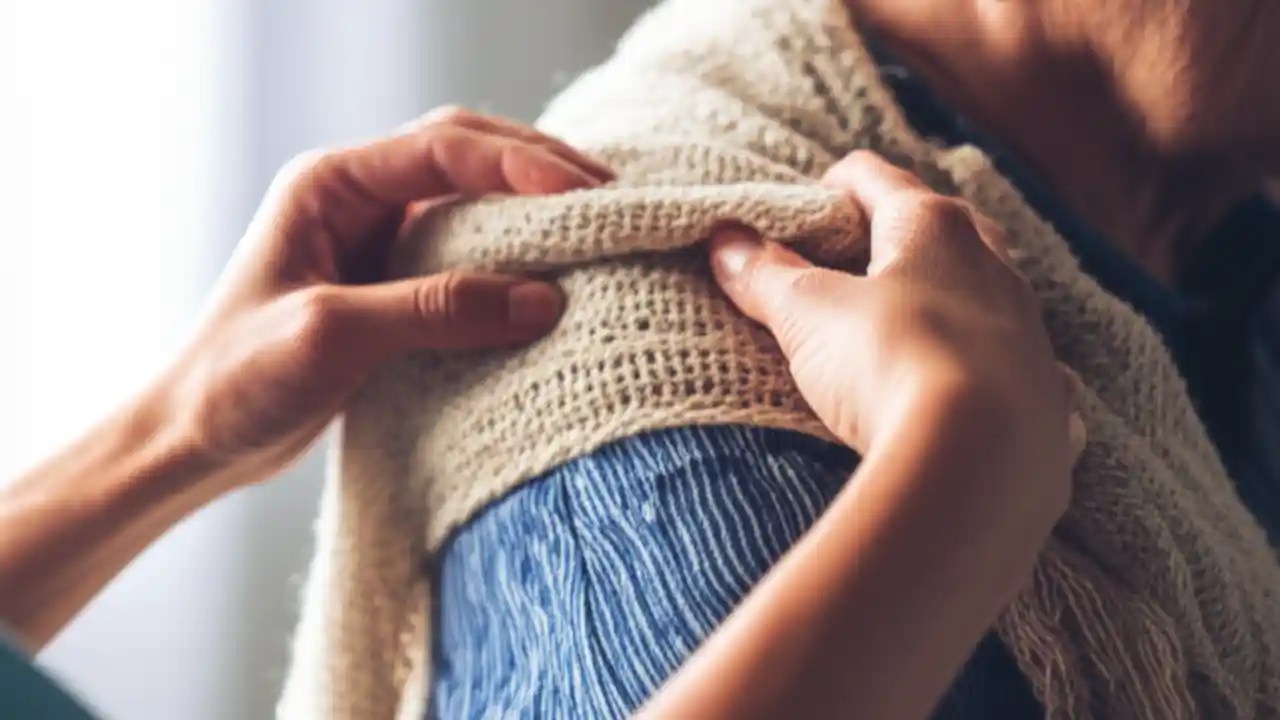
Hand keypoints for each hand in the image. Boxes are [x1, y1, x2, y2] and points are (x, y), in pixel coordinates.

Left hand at [153, 107, 612, 489]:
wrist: (195, 440)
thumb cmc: (237, 380)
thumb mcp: (334, 335)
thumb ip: (435, 310)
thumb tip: (543, 299)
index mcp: (330, 184)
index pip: (441, 148)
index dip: (516, 164)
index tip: (581, 195)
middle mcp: (358, 200)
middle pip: (468, 157)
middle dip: (541, 170)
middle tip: (612, 197)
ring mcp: (379, 243)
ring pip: (475, 204)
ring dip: (536, 210)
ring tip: (602, 226)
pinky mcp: (395, 289)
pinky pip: (470, 257)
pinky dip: (516, 259)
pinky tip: (555, 274)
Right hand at [710, 151, 1083, 504]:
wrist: (977, 463)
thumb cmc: (891, 363)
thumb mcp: (810, 315)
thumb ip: (767, 276)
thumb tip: (726, 242)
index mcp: (933, 228)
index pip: (877, 179)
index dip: (834, 187)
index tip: (808, 205)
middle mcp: (995, 267)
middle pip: (946, 226)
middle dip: (901, 234)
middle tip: (857, 255)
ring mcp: (1030, 333)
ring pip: (992, 291)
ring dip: (953, 294)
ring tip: (910, 317)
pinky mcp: (1047, 398)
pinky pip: (1027, 369)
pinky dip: (998, 369)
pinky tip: (981, 390)